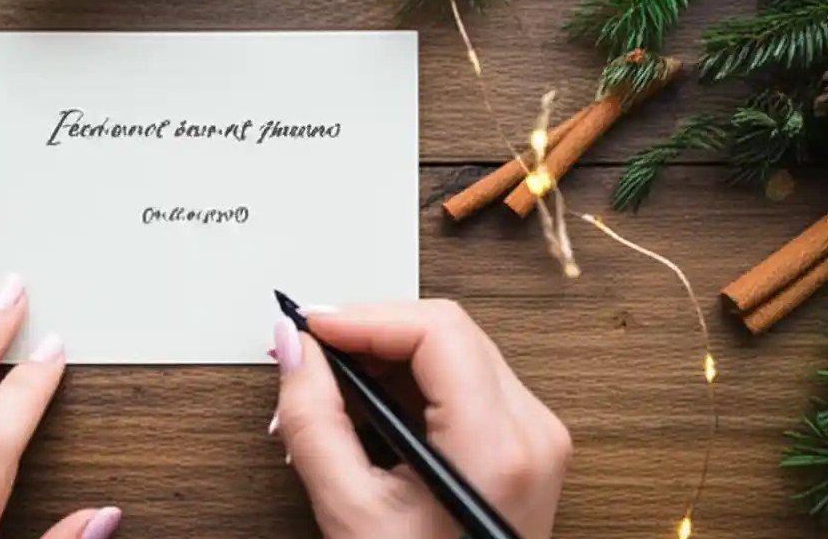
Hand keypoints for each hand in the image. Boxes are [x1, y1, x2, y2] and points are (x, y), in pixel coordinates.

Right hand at [271, 300, 570, 538]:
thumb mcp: (351, 512)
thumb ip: (315, 419)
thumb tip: (293, 349)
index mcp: (499, 446)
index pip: (435, 330)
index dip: (364, 316)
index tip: (311, 327)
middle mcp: (532, 429)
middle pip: (446, 331)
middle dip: (369, 332)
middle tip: (311, 354)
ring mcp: (535, 435)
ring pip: (453, 349)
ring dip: (384, 355)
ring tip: (328, 388)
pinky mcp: (523, 442)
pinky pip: (463, 379)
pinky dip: (408, 380)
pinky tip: (365, 404)